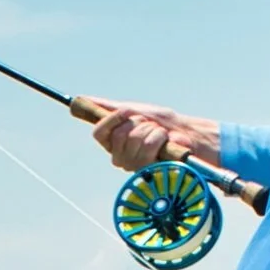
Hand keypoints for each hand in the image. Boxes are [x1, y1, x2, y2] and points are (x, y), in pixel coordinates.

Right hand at [77, 99, 223, 174]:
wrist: (186, 132)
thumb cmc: (161, 123)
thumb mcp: (134, 110)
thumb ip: (109, 107)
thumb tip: (83, 98)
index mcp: (113, 143)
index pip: (98, 133)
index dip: (111, 120)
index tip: (126, 112)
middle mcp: (120, 157)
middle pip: (119, 135)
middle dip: (138, 123)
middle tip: (150, 125)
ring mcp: (134, 166)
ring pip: (134, 140)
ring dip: (151, 130)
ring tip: (160, 134)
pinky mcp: (149, 171)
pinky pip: (147, 148)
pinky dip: (159, 138)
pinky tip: (166, 142)